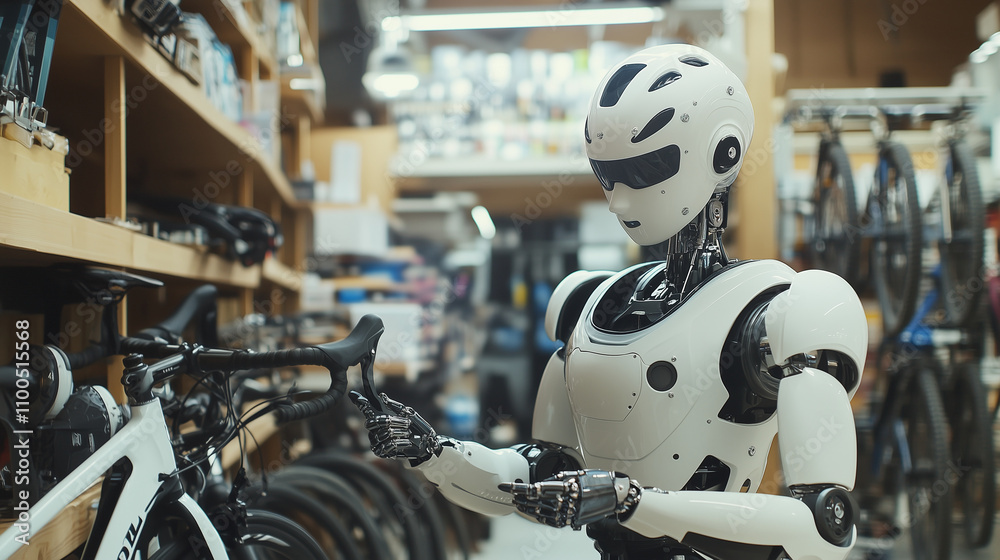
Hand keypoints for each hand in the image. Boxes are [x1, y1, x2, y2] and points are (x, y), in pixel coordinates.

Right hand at [349, 391, 440, 464]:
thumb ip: (395, 406)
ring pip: (382, 434)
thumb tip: (382, 396)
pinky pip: (385, 446)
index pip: (366, 409)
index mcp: (381, 417)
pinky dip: (398, 443)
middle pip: (372, 422)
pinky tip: (407, 442)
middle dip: (390, 421)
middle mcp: (375, 428)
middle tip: (406, 423)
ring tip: (409, 433)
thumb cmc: (416, 427)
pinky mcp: (381, 451)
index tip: (352, 394)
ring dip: (398, 433)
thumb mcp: (408, 414)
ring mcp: (376, 440)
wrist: (425, 444)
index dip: (359, 402)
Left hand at [499, 470, 640, 528]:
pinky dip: (540, 517)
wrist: (616, 495)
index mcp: (566, 488)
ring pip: (541, 513)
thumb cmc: (599, 481)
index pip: (535, 490)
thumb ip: (561, 478)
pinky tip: (534, 512)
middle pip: (534, 502)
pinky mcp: (572, 521)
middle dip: (519, 498)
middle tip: (509, 493)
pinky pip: (551, 521)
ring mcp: (569, 513)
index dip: (518, 489)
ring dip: (527, 508)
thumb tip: (546, 481)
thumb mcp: (579, 474)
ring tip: (517, 502)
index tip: (507, 486)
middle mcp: (566, 502)